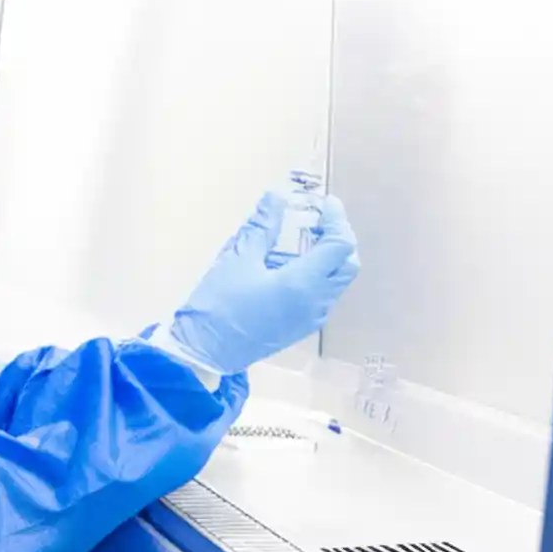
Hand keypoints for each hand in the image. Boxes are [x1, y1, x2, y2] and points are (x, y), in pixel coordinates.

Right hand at [147, 192, 359, 374]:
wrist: (205, 354)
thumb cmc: (219, 304)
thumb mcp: (237, 259)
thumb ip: (262, 227)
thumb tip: (276, 197)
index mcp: (303, 283)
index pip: (340, 245)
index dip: (337, 220)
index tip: (324, 204)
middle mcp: (316, 302)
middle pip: (347, 265)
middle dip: (340, 238)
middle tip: (318, 221)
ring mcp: (311, 319)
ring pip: (337, 283)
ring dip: (330, 258)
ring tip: (303, 240)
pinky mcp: (301, 328)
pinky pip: (324, 296)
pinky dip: (319, 275)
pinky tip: (291, 266)